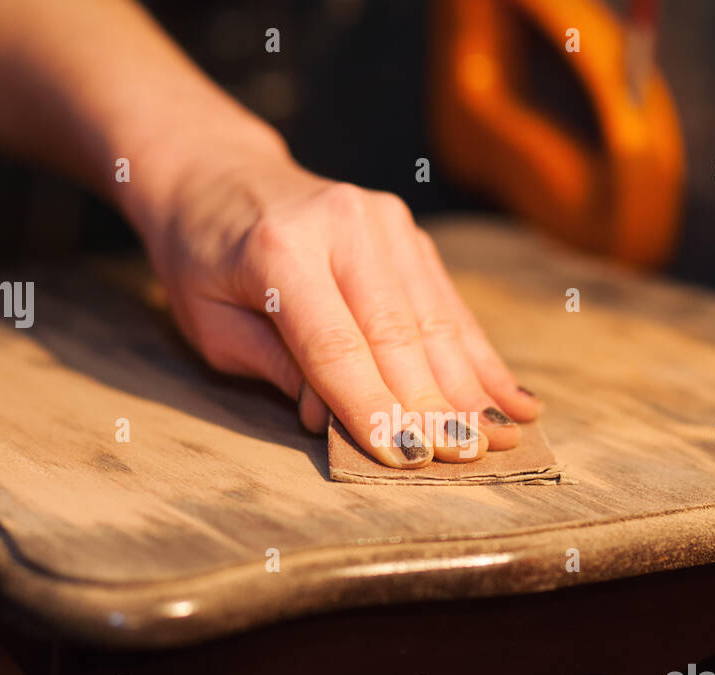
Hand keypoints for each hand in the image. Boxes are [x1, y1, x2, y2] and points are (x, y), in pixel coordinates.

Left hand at [132, 140, 542, 467]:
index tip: (406, 459)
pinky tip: (512, 395)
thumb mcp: (214, 326)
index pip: (337, 347)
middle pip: (399, 335)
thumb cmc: (203, 261)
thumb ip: (280, 370)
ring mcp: (384, 221)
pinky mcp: (407, 232)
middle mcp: (343, 225)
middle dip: (435, 405)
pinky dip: (479, 356)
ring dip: (471, 386)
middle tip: (467, 460)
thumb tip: (338, 423)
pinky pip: (448, 304)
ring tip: (505, 437)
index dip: (374, 408)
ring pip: (436, 321)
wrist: (216, 173)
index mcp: (280, 248)